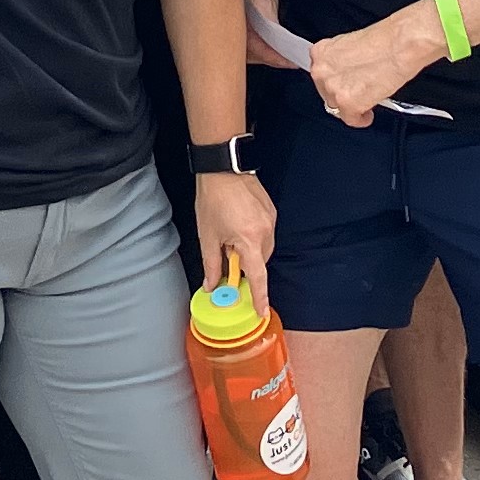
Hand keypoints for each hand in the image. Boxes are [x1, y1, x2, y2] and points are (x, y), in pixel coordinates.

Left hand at [193, 174, 275, 308]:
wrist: (223, 167)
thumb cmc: (213, 199)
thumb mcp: (207, 235)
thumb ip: (211, 265)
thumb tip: (211, 285)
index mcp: (249, 240)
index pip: (258, 277)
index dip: (259, 297)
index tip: (261, 312)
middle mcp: (265, 232)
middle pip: (259, 263)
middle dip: (245, 265)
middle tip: (227, 257)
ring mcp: (271, 221)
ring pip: (263, 249)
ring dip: (249, 250)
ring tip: (230, 235)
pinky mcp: (271, 212)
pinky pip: (265, 234)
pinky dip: (253, 238)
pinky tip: (238, 225)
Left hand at [310, 6, 439, 128]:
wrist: (400, 45)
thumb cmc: (385, 40)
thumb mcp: (352, 44)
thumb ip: (342, 60)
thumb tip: (347, 73)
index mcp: (321, 52)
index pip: (321, 74)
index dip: (336, 80)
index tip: (344, 83)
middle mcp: (322, 70)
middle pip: (326, 92)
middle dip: (341, 93)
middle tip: (358, 92)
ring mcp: (333, 88)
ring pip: (337, 107)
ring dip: (351, 106)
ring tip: (366, 101)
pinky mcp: (348, 104)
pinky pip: (351, 120)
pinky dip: (361, 119)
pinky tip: (369, 113)